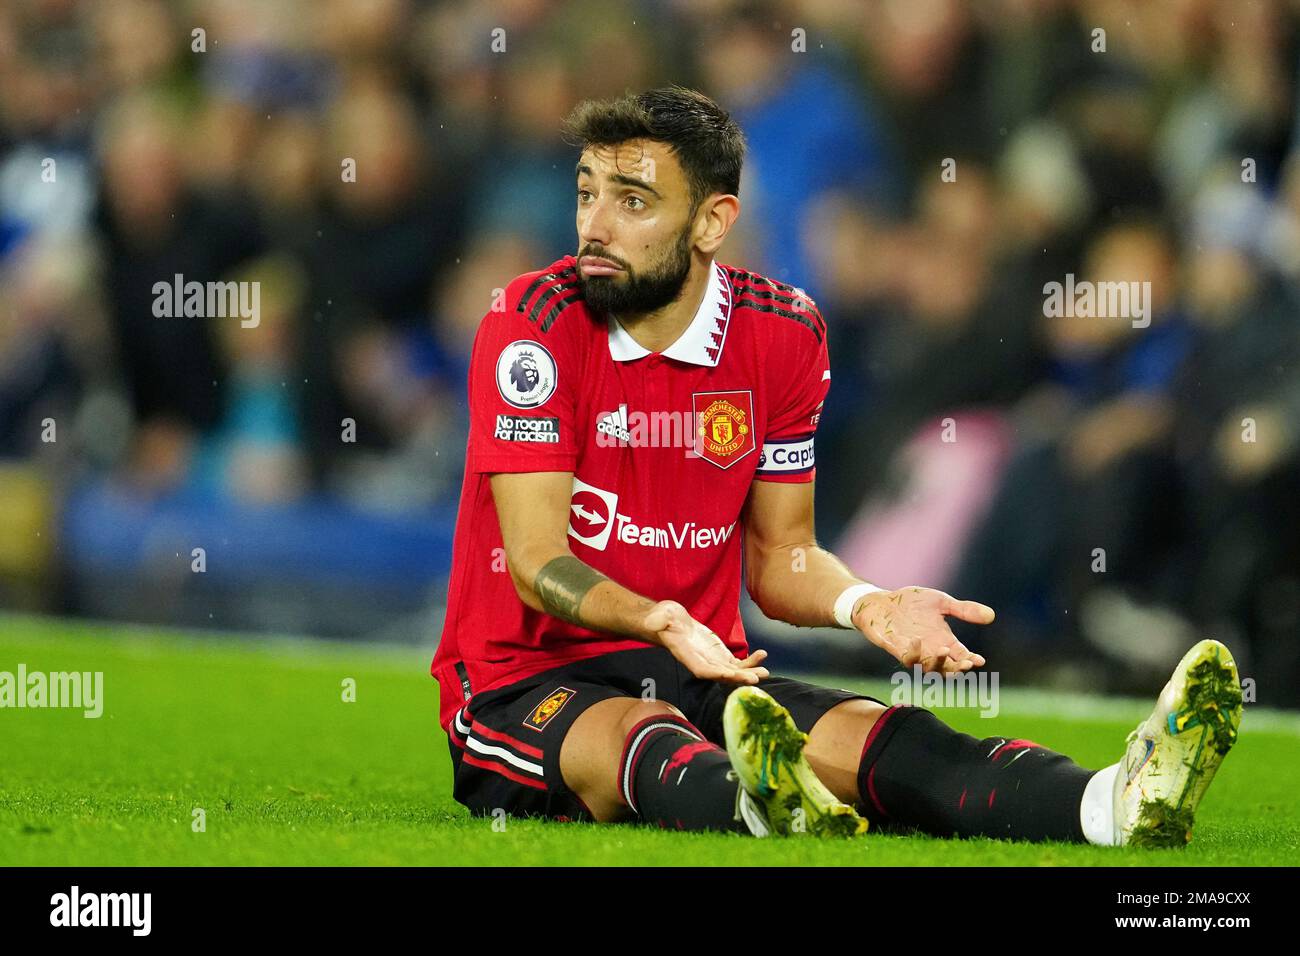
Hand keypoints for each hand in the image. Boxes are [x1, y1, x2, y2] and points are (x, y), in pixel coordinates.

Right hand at [643, 600, 769, 684]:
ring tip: (765, 671)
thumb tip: (656, 620)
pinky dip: (749, 662)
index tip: (730, 675)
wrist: (670, 622)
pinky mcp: (719, 654)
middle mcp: (701, 662)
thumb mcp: (659, 617)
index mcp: (687, 656)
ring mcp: (712, 660)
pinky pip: (736, 662)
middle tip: (756, 678)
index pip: (702, 670)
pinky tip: (762, 656)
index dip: (716, 673)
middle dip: (738, 678)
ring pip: (732, 671)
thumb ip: (658, 620)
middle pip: (721, 675)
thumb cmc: (662, 619)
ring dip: (749, 672)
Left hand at [852, 587, 992, 673]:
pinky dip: (914, 653)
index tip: (979, 661)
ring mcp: (914, 651)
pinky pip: (907, 658)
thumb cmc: (911, 603)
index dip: (970, 660)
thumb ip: (963, 610)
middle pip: (947, 667)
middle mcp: (931, 649)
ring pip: (929, 668)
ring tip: (945, 651)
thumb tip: (991, 615)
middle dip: (957, 667)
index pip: (961, 655)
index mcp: (944, 639)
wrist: (881, 602)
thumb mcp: (941, 602)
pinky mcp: (897, 649)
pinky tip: (918, 641)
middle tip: (966, 664)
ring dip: (937, 663)